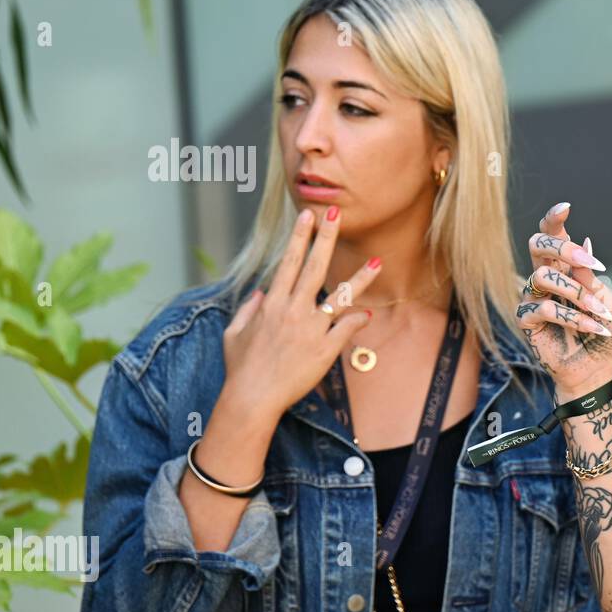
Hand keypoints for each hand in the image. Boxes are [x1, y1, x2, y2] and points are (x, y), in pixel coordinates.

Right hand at [221, 206, 380, 420]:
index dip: (300, 237)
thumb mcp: (234, 333)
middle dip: (325, 237)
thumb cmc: (241, 367)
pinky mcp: (325, 349)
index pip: (289, 262)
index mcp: (272, 303)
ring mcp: (311, 328)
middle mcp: (293, 310)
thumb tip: (260, 293)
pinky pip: (345, 329)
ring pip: (339, 296)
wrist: (252, 397)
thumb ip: (248, 309)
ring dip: (359, 278)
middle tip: (336, 213)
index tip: (308, 216)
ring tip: (377, 261)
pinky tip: (367, 313)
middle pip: (314, 267)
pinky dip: (356, 320)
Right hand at [515, 201, 611, 400]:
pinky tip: (593, 328)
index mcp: (565, 267)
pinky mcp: (528, 322)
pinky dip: (573, 318)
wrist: (597, 368)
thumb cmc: (603, 331)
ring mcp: (534, 298)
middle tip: (589, 263)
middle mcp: (546, 278)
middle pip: (537, 245)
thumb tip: (586, 244)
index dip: (554, 219)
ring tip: (599, 312)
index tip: (566, 208)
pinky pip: (544, 309)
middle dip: (562, 248)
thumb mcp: (606, 300)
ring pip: (543, 277)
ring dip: (577, 293)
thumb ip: (591, 275)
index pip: (552, 235)